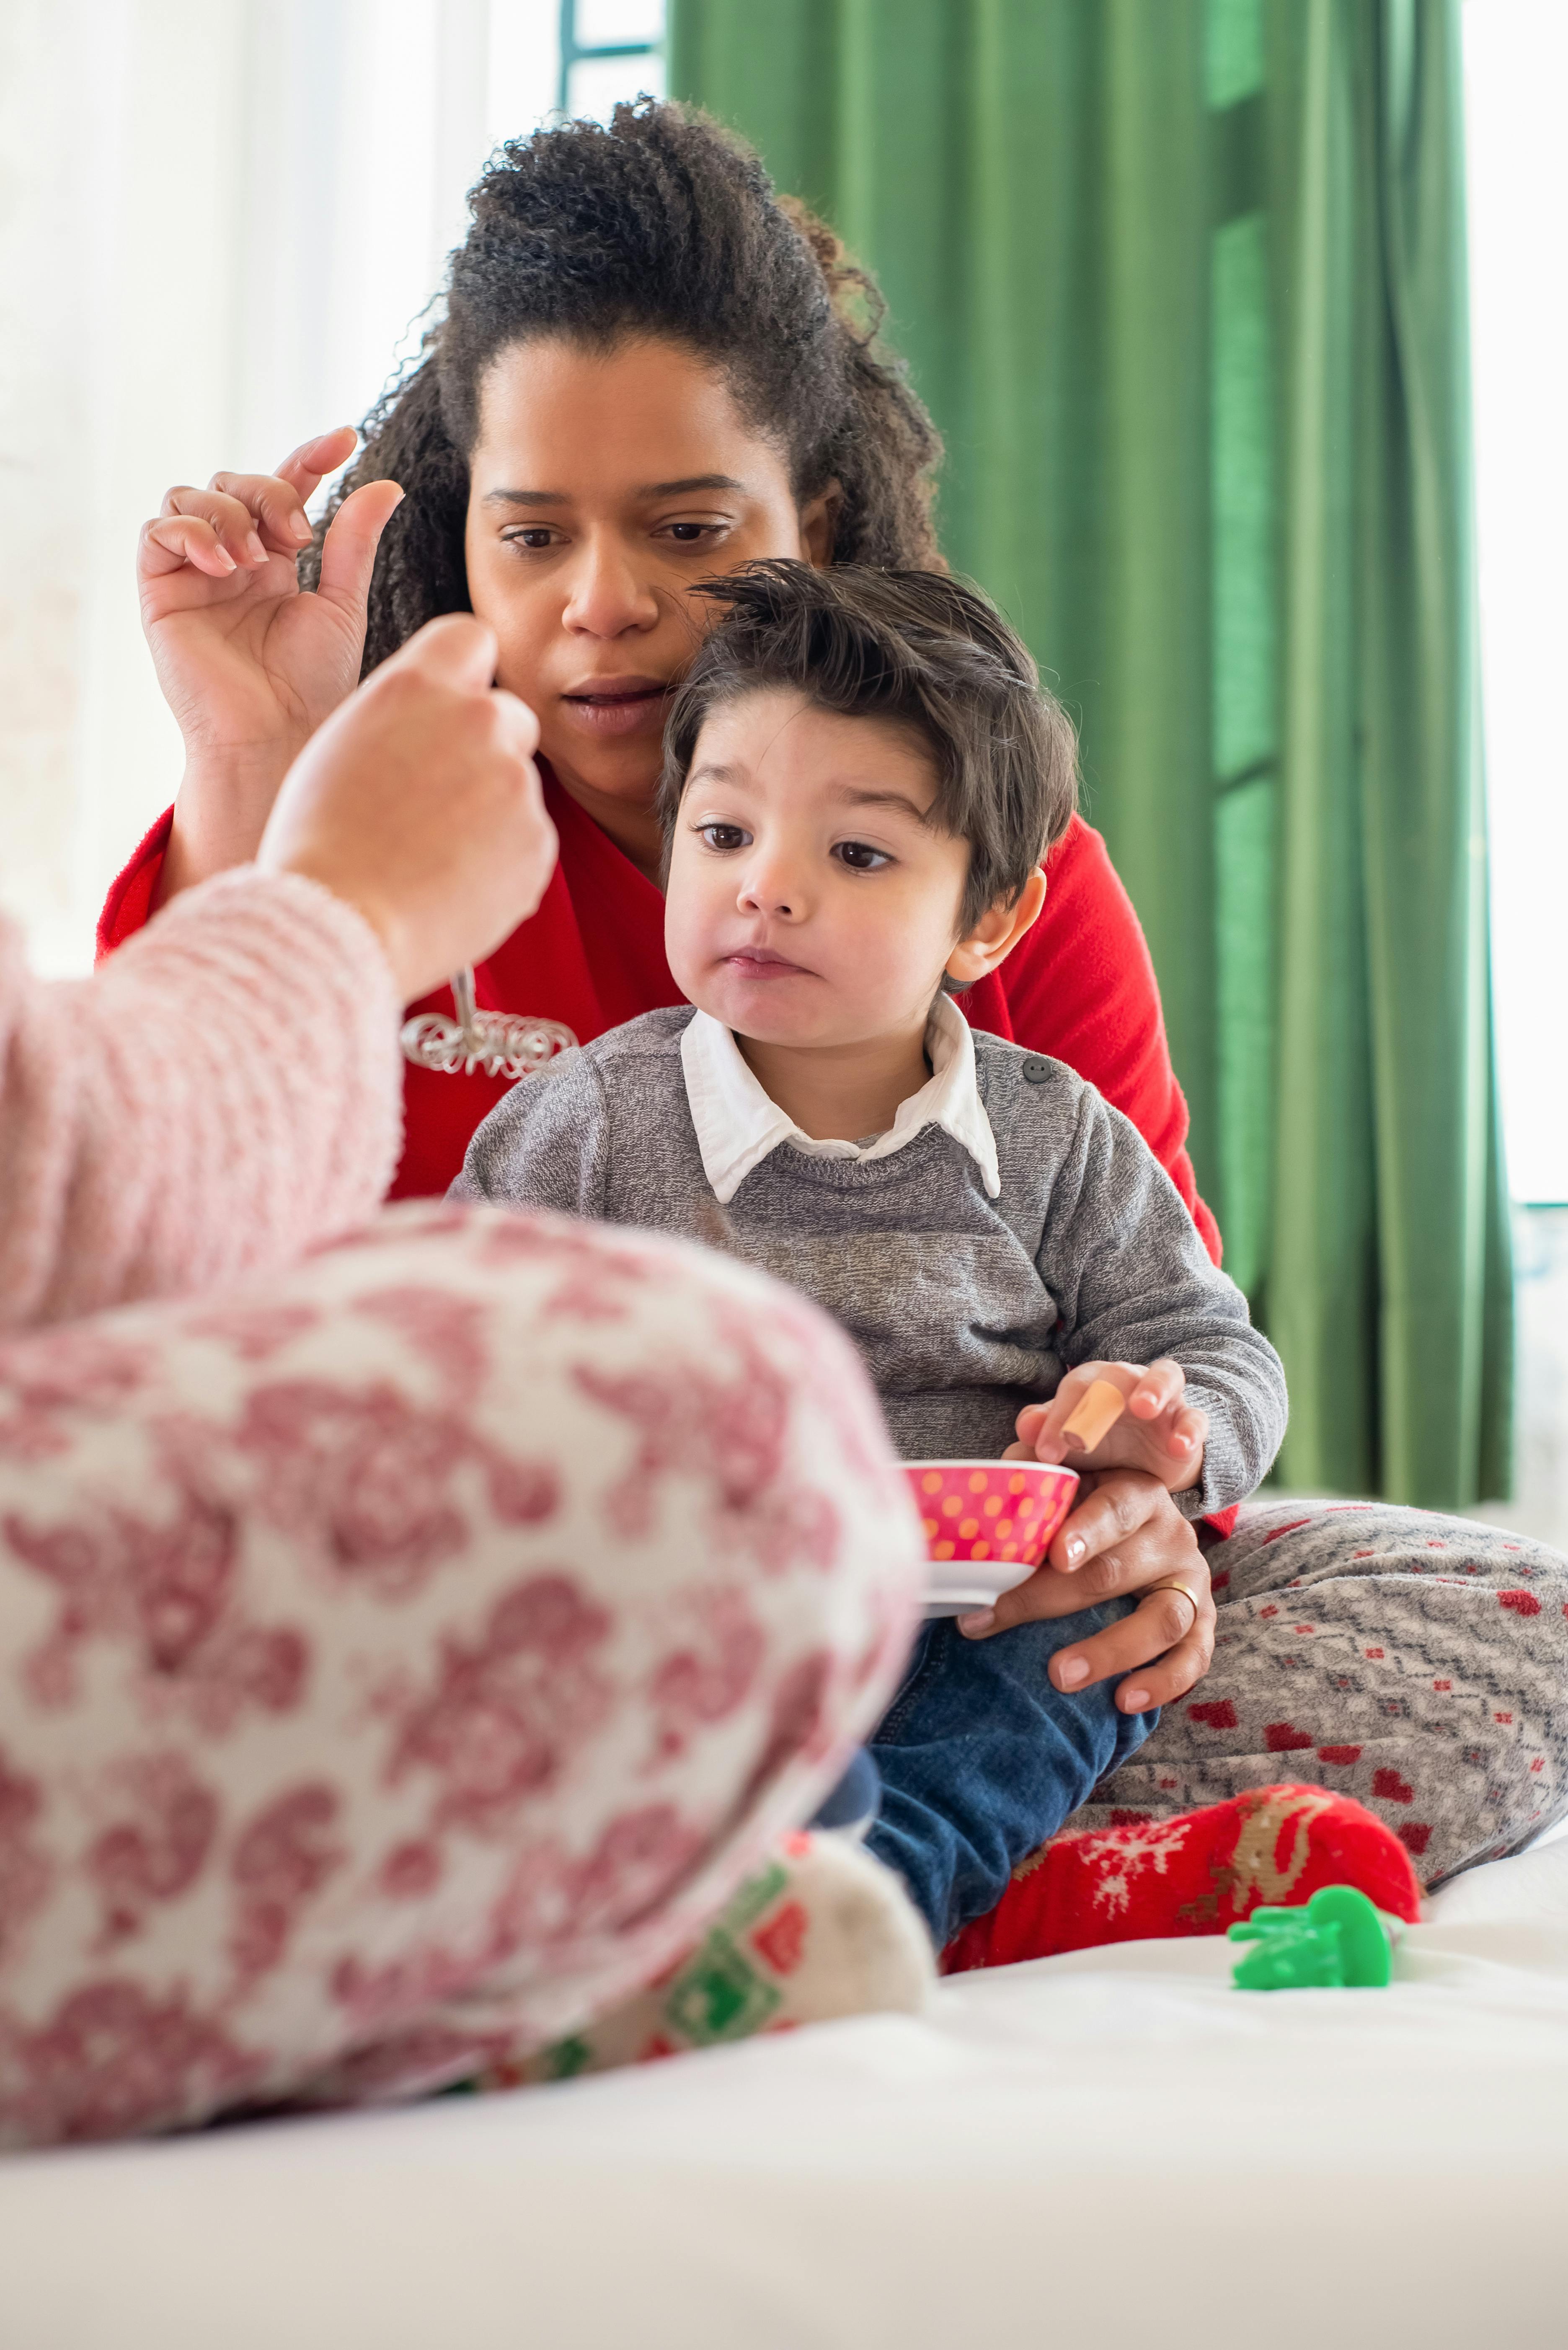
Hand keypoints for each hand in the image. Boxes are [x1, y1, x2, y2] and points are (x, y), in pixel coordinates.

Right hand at [139, 428, 403, 897]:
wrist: (279, 737)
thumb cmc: (313, 686)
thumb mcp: (342, 604)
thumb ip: (353, 542)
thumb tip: (384, 482)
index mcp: (276, 564)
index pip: (284, 488)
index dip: (310, 457)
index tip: (347, 439)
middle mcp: (231, 563)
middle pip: (234, 483)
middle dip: (268, 492)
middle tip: (297, 535)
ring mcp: (193, 575)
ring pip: (191, 496)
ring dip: (229, 512)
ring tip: (258, 559)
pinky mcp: (160, 592)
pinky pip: (157, 531)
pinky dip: (191, 531)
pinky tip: (225, 563)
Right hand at [258, 615, 556, 1002]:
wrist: (341, 925)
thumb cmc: (321, 844)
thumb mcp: (342, 747)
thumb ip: (401, 719)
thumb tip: (434, 721)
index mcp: (417, 686)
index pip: (471, 637)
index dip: (465, 672)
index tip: (452, 703)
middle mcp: (478, 721)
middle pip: (508, 714)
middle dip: (486, 749)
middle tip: (437, 800)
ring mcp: (516, 783)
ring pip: (517, 784)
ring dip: (490, 812)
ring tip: (431, 857)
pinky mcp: (539, 842)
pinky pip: (528, 841)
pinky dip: (502, 862)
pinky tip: (452, 886)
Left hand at [956, 1469, 1214, 1714]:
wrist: (1143, 1522)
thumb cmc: (1086, 1502)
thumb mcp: (1065, 1477)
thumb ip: (1033, 1475)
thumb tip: (993, 1485)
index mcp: (1137, 1492)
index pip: (1112, 1509)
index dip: (1085, 1532)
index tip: (1055, 1556)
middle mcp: (1171, 1534)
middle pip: (1116, 1571)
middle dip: (1053, 1600)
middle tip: (1000, 1621)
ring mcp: (1191, 1580)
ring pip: (1163, 1619)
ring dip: (1110, 1651)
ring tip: (1061, 1676)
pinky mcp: (1202, 1620)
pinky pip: (1193, 1656)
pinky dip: (1164, 1682)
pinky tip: (1124, 1700)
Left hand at [1010, 1358, 1206, 1493]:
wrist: (1146, 1464)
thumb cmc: (1099, 1443)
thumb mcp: (1070, 1440)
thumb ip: (1046, 1429)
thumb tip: (1025, 1428)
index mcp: (1093, 1382)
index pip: (1072, 1390)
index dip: (1057, 1419)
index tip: (1046, 1454)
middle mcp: (1128, 1381)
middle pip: (1114, 1377)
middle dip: (1097, 1402)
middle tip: (1081, 1435)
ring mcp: (1163, 1398)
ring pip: (1164, 1377)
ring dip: (1153, 1388)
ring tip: (1143, 1407)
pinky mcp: (1188, 1420)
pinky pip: (1194, 1417)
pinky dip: (1189, 1429)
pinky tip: (1180, 1446)